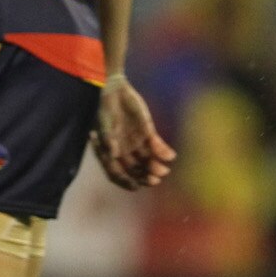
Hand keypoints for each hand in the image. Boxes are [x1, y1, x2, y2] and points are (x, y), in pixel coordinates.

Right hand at [92, 75, 175, 189]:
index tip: (136, 187)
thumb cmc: (105, 106)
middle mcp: (123, 150)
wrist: (115, 90)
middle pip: (135, 170)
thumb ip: (108, 138)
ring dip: (155, 167)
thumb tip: (112, 155)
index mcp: (110, 152)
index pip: (116, 173)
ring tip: (164, 170)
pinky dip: (164, 152)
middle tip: (155, 179)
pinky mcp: (147, 132)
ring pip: (147, 160)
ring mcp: (136, 142)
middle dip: (145, 177)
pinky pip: (157, 146)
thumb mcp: (104, 122)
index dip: (126, 182)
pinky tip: (171, 156)